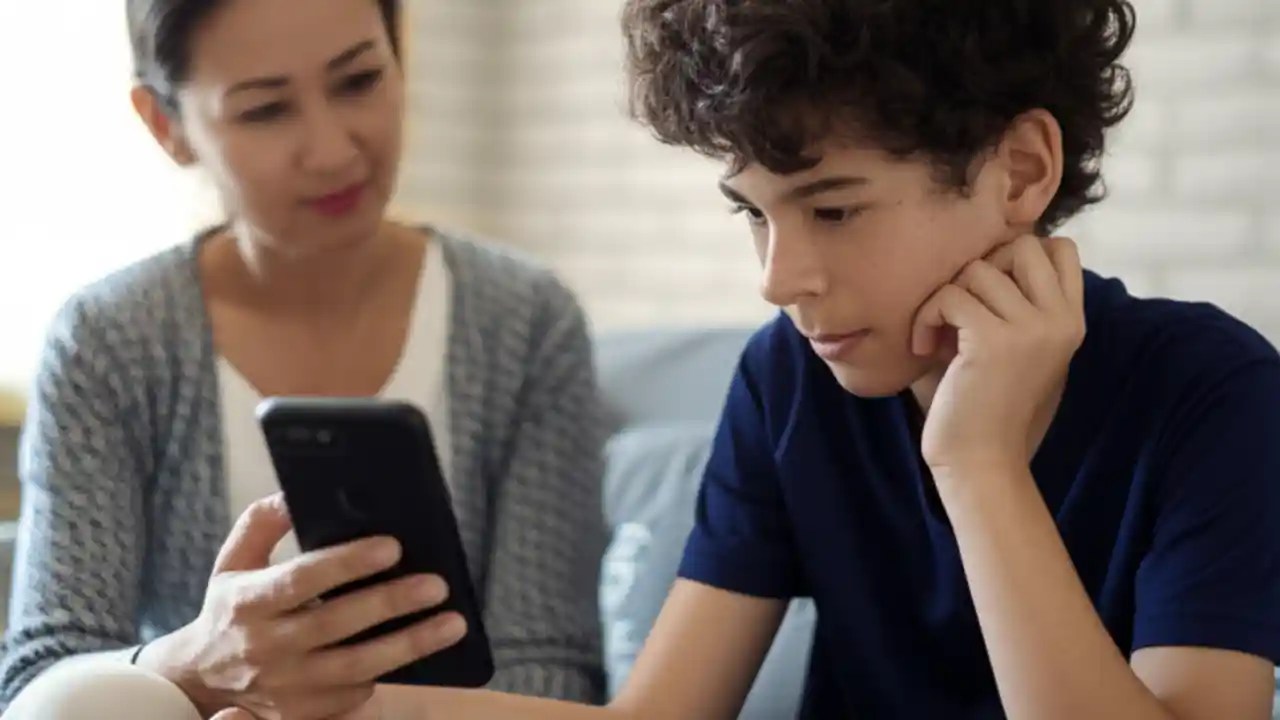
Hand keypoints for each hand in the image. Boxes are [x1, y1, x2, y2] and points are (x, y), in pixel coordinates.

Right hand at [140, 495, 466, 719]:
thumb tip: (293, 493)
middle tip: (437, 585)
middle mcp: (265, 646)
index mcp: (248, 601)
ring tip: (452, 623)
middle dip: (391, 602)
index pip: (301, 579)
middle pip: (336, 623)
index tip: (392, 546)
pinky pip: (354, 693)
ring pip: (356, 667)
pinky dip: (389, 672)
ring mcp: (285, 685)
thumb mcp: (233, 562)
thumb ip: (262, 523)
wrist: (200, 680)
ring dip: (409, 645)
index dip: (347, 562)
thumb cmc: (230, 609)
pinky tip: (422, 650)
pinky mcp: (301, 713)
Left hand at [911, 235, 1084, 478]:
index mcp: (1072, 321)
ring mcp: (1032, 329)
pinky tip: (924, 348)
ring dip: (947, 296)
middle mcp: (1061, 321)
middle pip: (1024, 245)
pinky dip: (927, 317)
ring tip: (940, 334)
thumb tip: (988, 246)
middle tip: (962, 309)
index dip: (1017, 255)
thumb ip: (1013, 302)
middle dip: (981, 267)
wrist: (979, 462)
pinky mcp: (994, 340)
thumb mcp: (1013, 347)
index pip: (1061, 249)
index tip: (987, 292)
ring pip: (978, 269)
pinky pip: (950, 296)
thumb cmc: (985, 406)